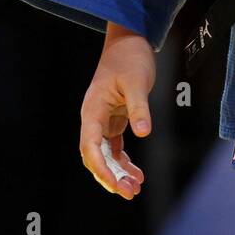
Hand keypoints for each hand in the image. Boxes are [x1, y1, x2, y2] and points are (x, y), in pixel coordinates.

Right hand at [78, 23, 154, 198]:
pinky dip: (123, 161)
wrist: (129, 41)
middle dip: (110, 176)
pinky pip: (114, 146)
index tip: (115, 184)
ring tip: (134, 189)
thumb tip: (143, 133)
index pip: (90, 146)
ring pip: (105, 155)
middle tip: (129, 193)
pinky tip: (136, 174)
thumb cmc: (131, 57)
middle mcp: (93, 118)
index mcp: (93, 110)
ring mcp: (102, 120)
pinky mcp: (113, 119)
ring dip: (117, 173)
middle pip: (95, 156)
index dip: (101, 168)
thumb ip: (140, 108)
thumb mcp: (138, 81)